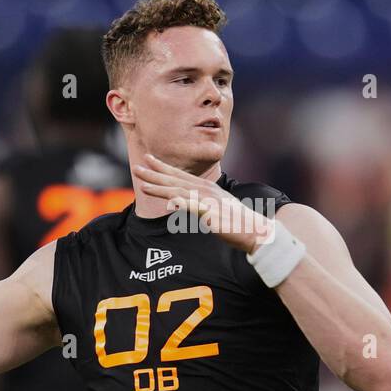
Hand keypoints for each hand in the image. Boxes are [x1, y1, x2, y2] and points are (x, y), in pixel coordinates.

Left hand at [132, 153, 273, 253]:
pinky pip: (194, 208)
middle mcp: (206, 191)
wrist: (254, 231)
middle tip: (137, 168)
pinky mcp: (212, 214)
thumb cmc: (235, 221)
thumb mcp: (215, 207)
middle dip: (155, 173)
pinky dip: (181, 203)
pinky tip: (169, 202)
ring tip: (144, 184)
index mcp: (206, 188)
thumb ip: (199, 203)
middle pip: (176, 180)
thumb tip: (182, 202)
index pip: (181, 175)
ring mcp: (209, 201)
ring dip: (161, 187)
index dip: (163, 167)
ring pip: (180, 191)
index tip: (148, 160)